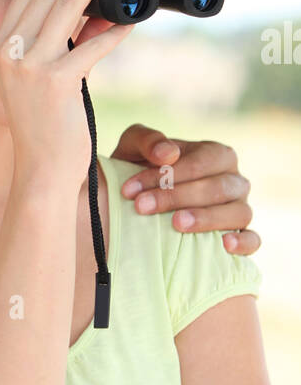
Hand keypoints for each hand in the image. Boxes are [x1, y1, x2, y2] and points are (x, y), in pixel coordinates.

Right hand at [0, 0, 134, 185]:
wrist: (41, 170)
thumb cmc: (45, 125)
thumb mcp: (47, 77)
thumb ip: (69, 42)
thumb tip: (101, 13)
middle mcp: (9, 52)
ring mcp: (30, 66)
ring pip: (67, 5)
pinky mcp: (57, 82)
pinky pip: (93, 44)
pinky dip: (114, 31)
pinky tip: (130, 23)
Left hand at [111, 126, 258, 255]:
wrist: (138, 204)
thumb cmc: (140, 172)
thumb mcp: (134, 149)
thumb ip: (146, 139)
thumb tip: (168, 154)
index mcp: (216, 155)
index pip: (200, 162)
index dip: (168, 174)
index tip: (131, 189)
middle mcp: (234, 181)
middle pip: (217, 187)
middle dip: (177, 196)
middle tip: (142, 206)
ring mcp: (240, 209)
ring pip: (239, 213)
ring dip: (206, 218)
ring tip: (176, 224)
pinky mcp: (242, 236)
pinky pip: (253, 240)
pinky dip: (244, 242)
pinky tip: (224, 245)